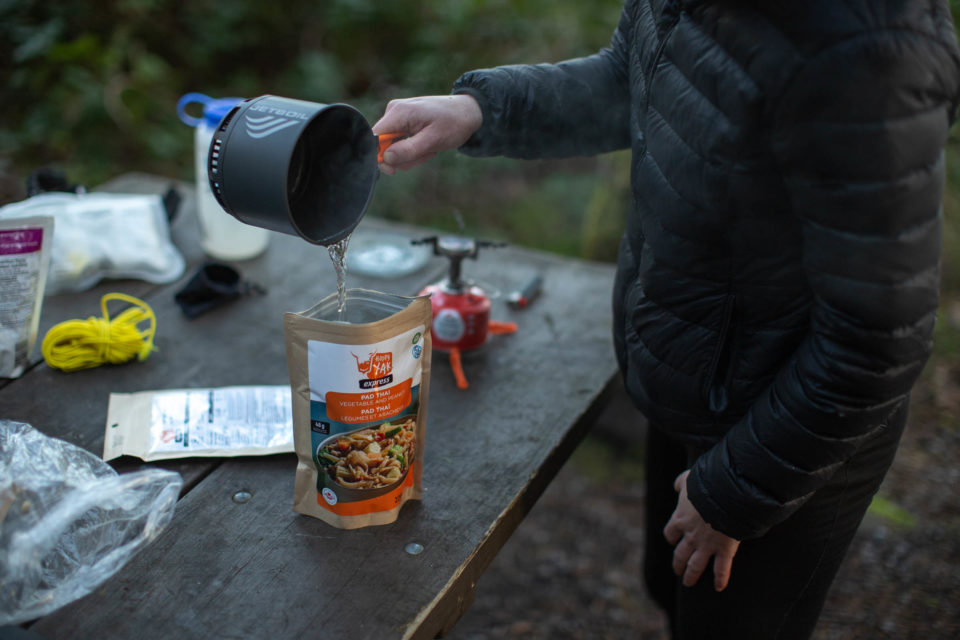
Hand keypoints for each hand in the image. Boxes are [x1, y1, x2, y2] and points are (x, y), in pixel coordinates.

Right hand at [372, 94, 482, 174]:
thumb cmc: (454, 123)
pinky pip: (400, 144)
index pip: (374, 137)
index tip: (393, 170)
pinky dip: (414, 150)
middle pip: (384, 146)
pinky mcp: (403, 123)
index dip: (379, 156)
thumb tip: (385, 159)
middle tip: (426, 154)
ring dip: (412, 155)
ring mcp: (398, 117)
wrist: (468, 112)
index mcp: (398, 112)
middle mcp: (394, 111)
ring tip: (430, 149)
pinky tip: (427, 145)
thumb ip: (409, 150)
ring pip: (393, 148)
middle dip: (404, 157)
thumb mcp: (433, 140)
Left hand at [663, 470, 740, 591]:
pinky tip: (719, 587)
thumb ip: (680, 483)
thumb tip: (677, 487)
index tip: (674, 541)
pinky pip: (721, 569)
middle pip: (679, 554)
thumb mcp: (688, 479)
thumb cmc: (706, 485)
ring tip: (688, 582)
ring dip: (691, 575)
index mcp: (680, 519)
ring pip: (695, 565)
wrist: (724, 495)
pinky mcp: (723, 550)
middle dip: (678, 563)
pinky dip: (720, 579)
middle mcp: (690, 536)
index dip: (672, 538)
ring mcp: (706, 545)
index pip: (670, 533)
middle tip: (678, 570)